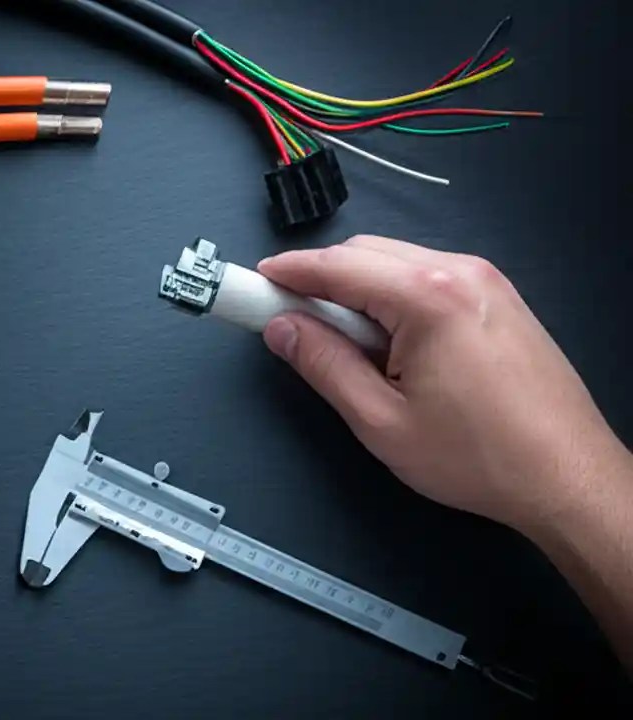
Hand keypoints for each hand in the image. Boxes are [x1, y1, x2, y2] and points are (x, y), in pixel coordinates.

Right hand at [257, 236, 625, 535]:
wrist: (566, 477)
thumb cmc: (479, 457)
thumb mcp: (380, 420)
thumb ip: (324, 365)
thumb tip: (282, 329)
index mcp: (429, 296)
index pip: (338, 265)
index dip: (287, 272)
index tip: (252, 283)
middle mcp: (461, 273)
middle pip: (366, 254)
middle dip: (320, 281)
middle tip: (287, 321)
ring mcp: (486, 282)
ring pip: (397, 263)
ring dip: (357, 291)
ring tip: (342, 346)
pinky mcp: (499, 299)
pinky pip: (428, 279)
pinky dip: (393, 298)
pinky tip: (386, 344)